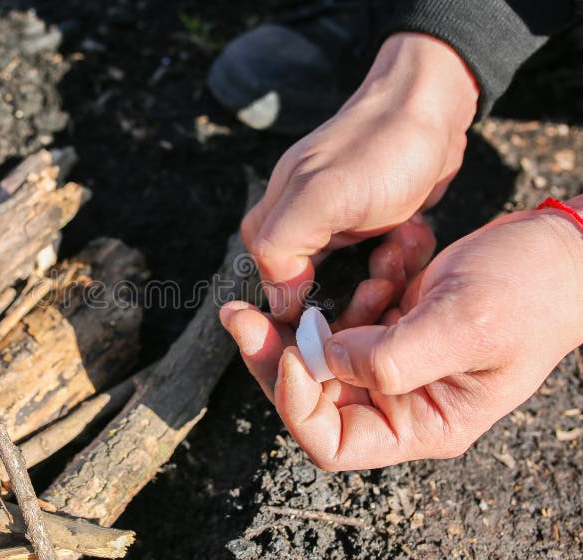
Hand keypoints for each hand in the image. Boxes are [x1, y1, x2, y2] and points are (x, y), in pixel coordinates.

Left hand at [224, 197, 582, 469]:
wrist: (557, 253)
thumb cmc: (529, 295)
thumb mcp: (465, 326)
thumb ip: (393, 356)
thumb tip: (326, 359)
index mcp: (421, 423)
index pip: (332, 443)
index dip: (296, 403)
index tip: (288, 351)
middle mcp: (400, 402)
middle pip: (311, 396)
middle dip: (279, 352)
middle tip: (242, 312)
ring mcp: (392, 363)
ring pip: (322, 351)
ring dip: (334, 308)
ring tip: (387, 269)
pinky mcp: (391, 326)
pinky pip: (349, 314)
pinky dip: (362, 282)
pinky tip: (399, 253)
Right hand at [243, 32, 478, 320]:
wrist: (432, 104)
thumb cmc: (379, 147)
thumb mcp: (321, 195)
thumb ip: (281, 244)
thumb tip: (276, 301)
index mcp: (275, 219)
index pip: (272, 285)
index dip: (302, 306)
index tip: (339, 312)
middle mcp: (300, 223)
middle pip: (315, 288)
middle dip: (354, 294)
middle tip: (382, 279)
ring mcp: (336, 224)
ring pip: (352, 281)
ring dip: (383, 274)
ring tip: (402, 245)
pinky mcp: (370, 224)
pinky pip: (380, 263)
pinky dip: (401, 257)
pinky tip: (414, 234)